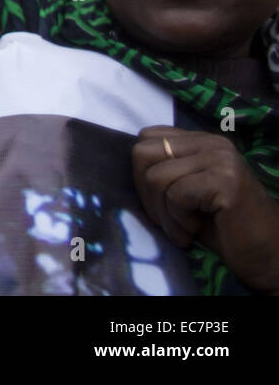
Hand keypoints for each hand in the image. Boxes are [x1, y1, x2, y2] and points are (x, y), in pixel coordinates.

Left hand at [133, 126, 278, 293]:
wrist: (267, 255)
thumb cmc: (223, 227)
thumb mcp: (188, 190)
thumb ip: (165, 169)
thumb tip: (128, 165)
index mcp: (202, 141)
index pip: (146, 138)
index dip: (141, 173)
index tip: (157, 202)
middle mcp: (213, 143)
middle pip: (143, 153)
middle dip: (146, 192)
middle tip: (166, 218)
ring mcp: (221, 159)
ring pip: (156, 177)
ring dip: (164, 213)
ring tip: (185, 228)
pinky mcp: (225, 181)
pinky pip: (176, 195)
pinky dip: (178, 221)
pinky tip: (196, 231)